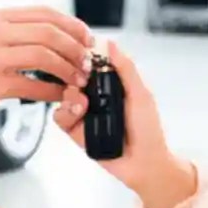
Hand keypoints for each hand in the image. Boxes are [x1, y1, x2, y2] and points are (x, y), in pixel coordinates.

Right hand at [0, 7, 93, 122]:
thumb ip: (19, 32)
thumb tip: (57, 36)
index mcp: (1, 19)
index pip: (46, 13)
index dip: (72, 25)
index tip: (87, 38)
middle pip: (49, 33)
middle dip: (75, 48)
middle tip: (87, 62)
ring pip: (44, 56)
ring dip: (67, 69)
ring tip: (78, 79)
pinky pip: (32, 86)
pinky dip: (51, 92)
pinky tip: (59, 95)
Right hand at [54, 41, 197, 207]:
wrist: (143, 164)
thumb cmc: (148, 131)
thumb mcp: (140, 94)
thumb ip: (126, 68)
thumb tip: (110, 43)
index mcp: (112, 83)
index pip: (90, 62)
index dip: (82, 58)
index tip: (81, 57)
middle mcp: (96, 96)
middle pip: (72, 76)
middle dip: (72, 76)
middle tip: (81, 83)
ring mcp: (84, 112)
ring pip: (62, 94)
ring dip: (69, 96)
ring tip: (82, 105)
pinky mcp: (75, 130)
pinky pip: (59, 116)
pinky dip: (64, 113)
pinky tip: (78, 115)